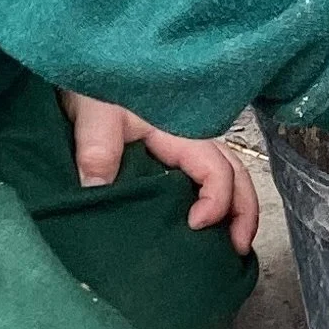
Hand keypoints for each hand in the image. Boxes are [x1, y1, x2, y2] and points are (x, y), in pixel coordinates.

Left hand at [60, 90, 261, 249]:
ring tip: (231, 246)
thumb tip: (98, 189)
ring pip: (228, 178)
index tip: (196, 224)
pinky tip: (208, 232)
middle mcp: (191, 142)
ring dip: (236, 211)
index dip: (216, 199)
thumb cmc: (94, 90)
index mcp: (180, 132)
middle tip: (238, 248)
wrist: (83, 80)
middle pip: (236, 174)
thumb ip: (97, 150)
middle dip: (244, 212)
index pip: (216, 168)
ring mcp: (184, 152)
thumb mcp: (94, 116)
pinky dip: (219, 207)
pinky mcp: (170, 161)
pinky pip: (207, 182)